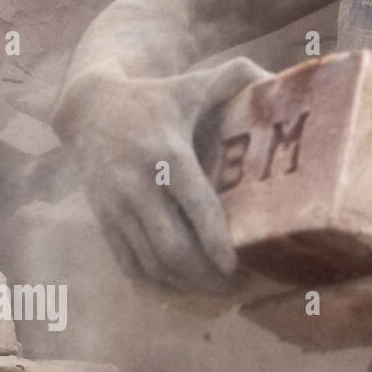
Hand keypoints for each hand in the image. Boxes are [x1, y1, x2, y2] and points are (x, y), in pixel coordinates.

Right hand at [60, 56, 273, 294]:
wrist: (89, 108)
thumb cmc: (158, 97)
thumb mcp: (194, 83)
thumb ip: (237, 77)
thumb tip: (282, 78)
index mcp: (167, 153)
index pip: (194, 204)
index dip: (214, 240)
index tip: (236, 265)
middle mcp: (136, 184)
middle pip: (171, 245)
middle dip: (205, 275)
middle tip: (237, 288)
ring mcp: (115, 206)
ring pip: (149, 261)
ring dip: (184, 285)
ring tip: (217, 294)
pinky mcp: (102, 220)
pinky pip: (127, 263)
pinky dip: (154, 284)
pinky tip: (182, 291)